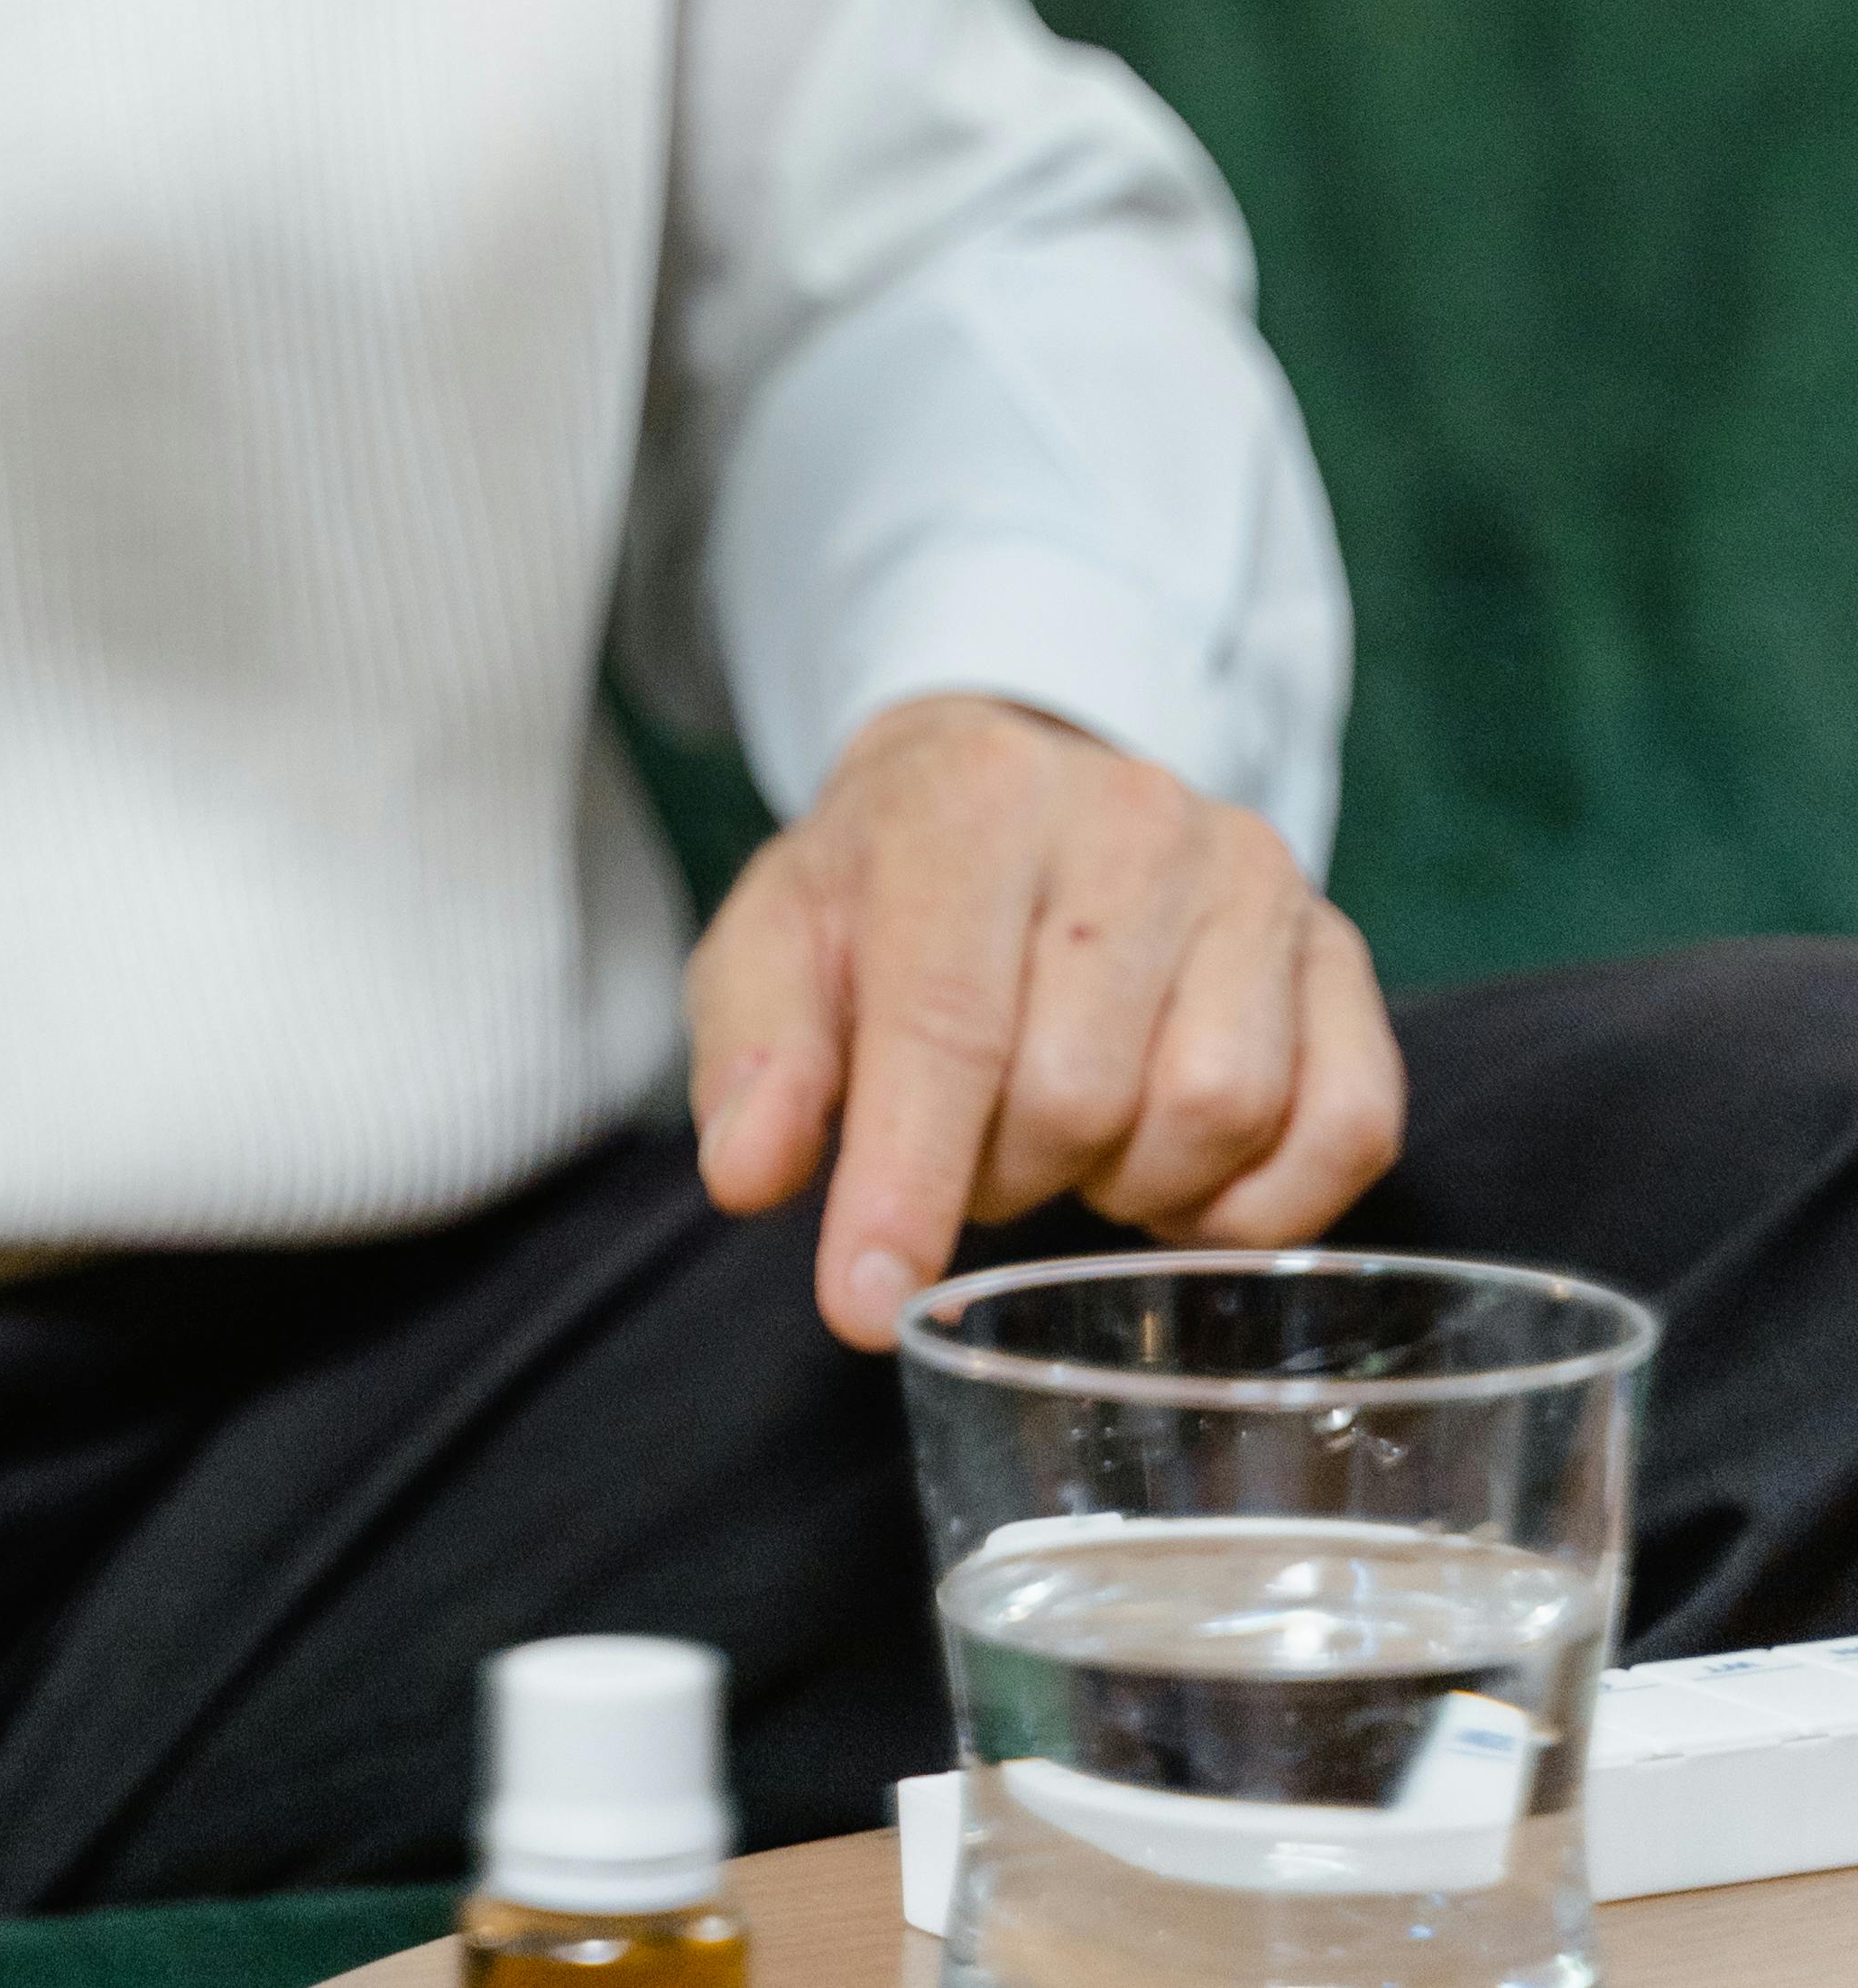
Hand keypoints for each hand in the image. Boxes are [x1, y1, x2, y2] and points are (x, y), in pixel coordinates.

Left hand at [684, 694, 1405, 1348]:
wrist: (1001, 792)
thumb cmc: (881, 894)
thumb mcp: (776, 950)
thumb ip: (757, 1056)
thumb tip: (751, 1172)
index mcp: (975, 797)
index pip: (946, 1022)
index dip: (905, 1182)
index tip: (864, 1304)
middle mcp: (1132, 814)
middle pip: (1081, 1089)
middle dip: (1006, 1173)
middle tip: (976, 1153)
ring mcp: (1252, 874)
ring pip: (1217, 1110)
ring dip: (1128, 1184)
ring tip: (1071, 1146)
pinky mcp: (1338, 946)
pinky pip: (1346, 1125)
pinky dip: (1262, 1205)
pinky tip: (1178, 1180)